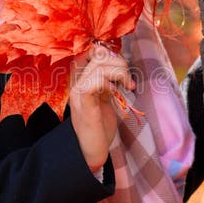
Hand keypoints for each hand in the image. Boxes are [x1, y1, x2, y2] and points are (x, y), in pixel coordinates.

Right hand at [68, 44, 133, 171]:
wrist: (91, 151)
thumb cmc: (100, 126)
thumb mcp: (105, 97)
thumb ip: (108, 81)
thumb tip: (119, 63)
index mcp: (81, 80)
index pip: (91, 51)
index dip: (109, 53)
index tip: (122, 69)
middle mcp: (76, 83)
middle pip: (97, 55)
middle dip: (119, 62)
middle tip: (127, 81)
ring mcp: (78, 93)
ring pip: (99, 66)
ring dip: (119, 73)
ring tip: (126, 87)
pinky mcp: (84, 104)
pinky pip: (96, 81)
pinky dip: (110, 83)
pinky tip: (116, 93)